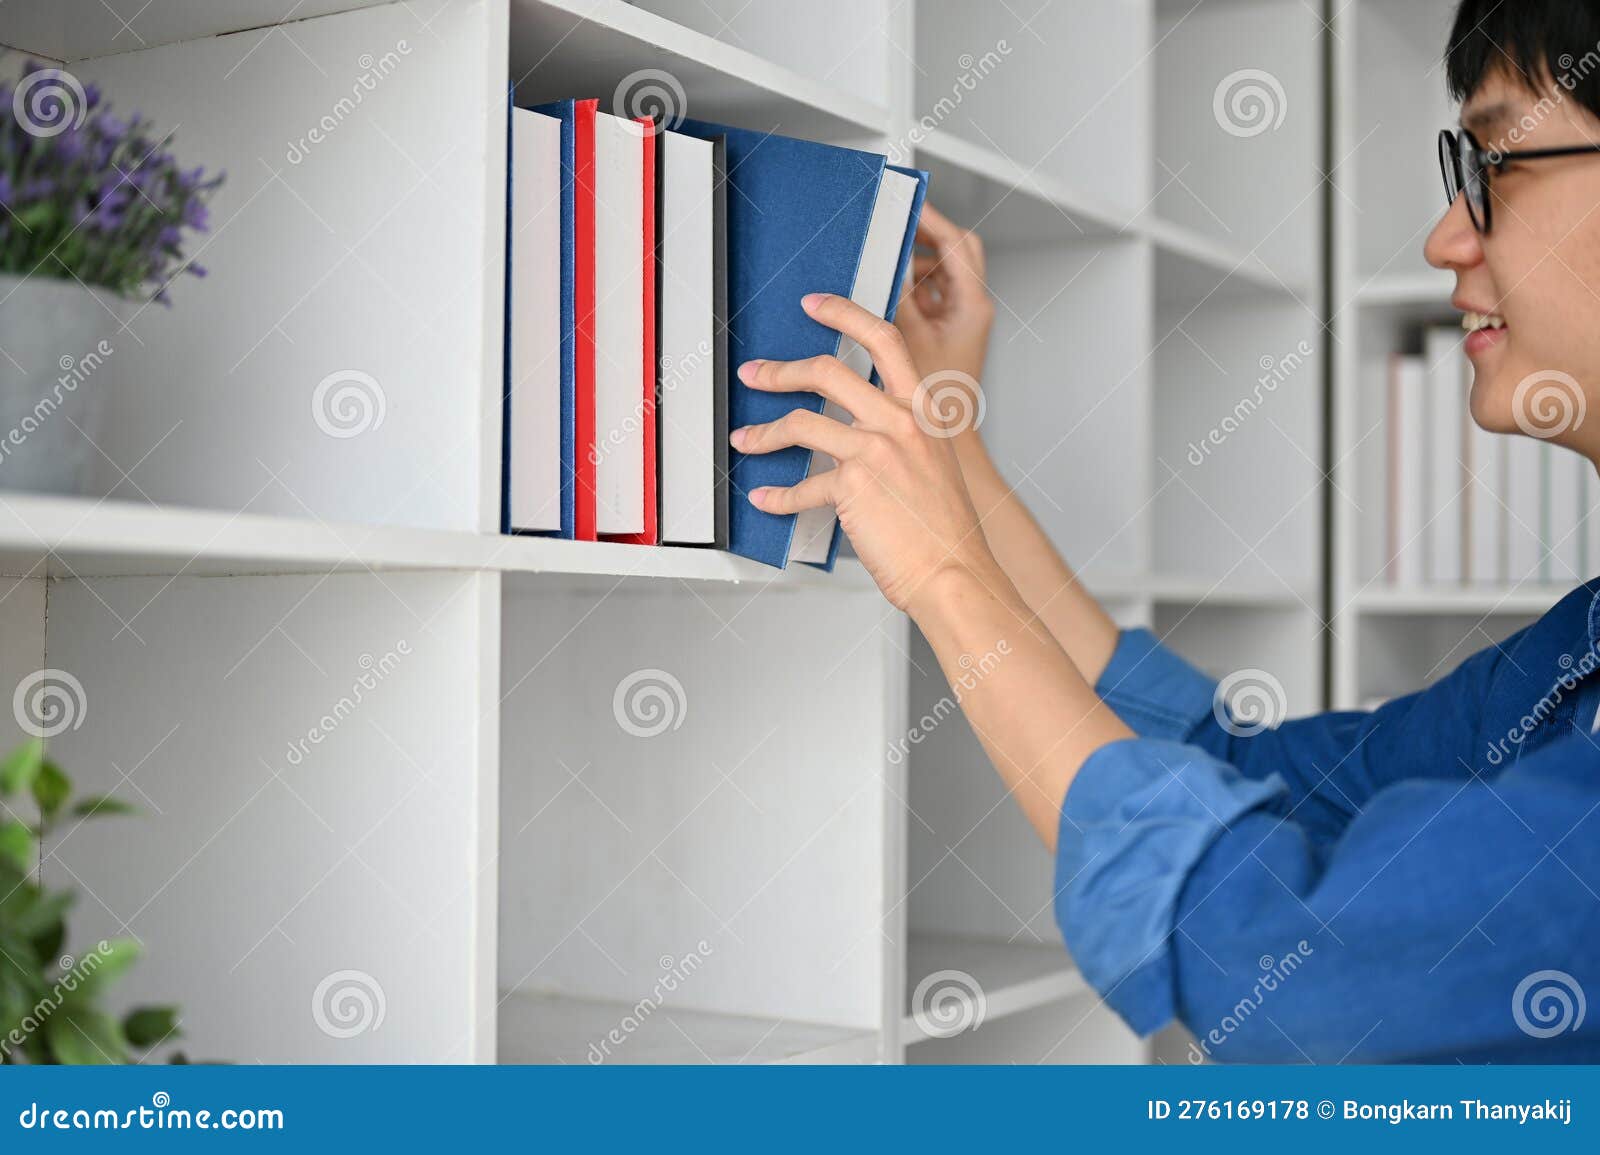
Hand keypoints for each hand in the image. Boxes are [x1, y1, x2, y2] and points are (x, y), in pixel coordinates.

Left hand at [731, 293, 1003, 615]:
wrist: (954, 571)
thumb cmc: (945, 528)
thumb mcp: (934, 462)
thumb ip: (900, 434)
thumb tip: (853, 424)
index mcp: (922, 408)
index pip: (883, 339)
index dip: (844, 313)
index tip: (814, 305)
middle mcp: (899, 421)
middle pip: (827, 370)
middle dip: (780, 370)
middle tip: (756, 373)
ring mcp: (876, 450)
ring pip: (801, 422)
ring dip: (763, 431)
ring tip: (746, 438)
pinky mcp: (853, 485)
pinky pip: (801, 484)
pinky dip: (777, 495)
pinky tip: (765, 499)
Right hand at [895, 204, 993, 408]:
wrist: (946, 437)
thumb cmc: (936, 402)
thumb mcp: (908, 342)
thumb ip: (898, 299)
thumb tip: (886, 264)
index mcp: (973, 307)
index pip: (957, 244)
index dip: (931, 219)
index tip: (908, 204)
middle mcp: (971, 309)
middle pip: (953, 253)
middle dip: (924, 238)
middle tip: (893, 228)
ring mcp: (960, 320)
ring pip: (941, 274)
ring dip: (914, 265)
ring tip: (883, 267)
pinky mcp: (947, 332)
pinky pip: (930, 296)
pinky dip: (910, 289)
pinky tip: (885, 297)